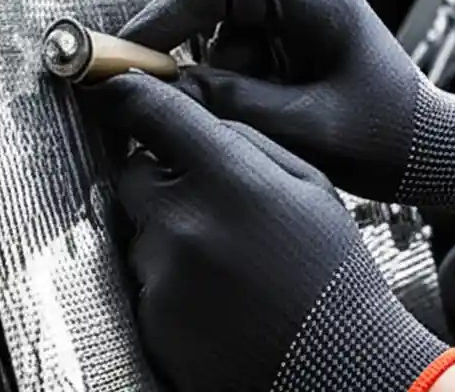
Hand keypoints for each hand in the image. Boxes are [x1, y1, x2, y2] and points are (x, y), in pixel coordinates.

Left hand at [79, 74, 454, 391]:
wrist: (338, 370)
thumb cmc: (333, 276)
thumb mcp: (311, 189)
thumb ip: (246, 142)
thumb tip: (193, 118)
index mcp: (231, 180)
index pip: (155, 114)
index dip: (129, 95)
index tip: (116, 90)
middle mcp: (185, 224)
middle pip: (134, 173)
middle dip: (161, 179)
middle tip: (208, 204)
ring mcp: (162, 276)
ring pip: (141, 231)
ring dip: (170, 236)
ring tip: (228, 266)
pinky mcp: (150, 319)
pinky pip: (145, 280)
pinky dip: (172, 283)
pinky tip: (218, 299)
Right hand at [122, 0, 454, 212]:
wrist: (436, 152)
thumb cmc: (390, 139)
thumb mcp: (308, 128)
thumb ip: (237, 103)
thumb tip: (174, 86)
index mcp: (320, 3)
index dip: (172, 9)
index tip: (136, 43)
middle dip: (180, 35)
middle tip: (141, 71)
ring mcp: (300, 18)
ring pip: (224, 30)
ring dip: (214, 71)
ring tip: (243, 116)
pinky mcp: (294, 42)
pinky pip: (241, 51)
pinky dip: (230, 81)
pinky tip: (253, 113)